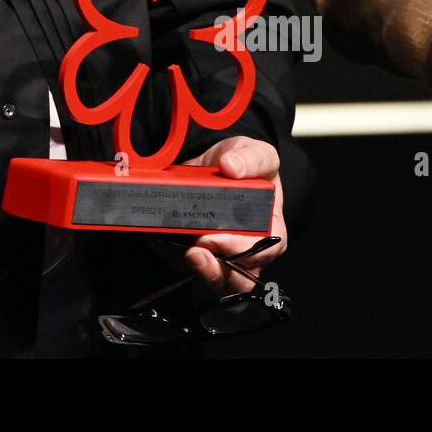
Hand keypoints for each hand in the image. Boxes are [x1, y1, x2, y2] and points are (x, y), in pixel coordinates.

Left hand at [179, 137, 286, 294]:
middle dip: (216, 270)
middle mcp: (247, 251)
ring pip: (212, 278)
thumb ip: (251, 159)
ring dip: (195, 270)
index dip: (240, 250)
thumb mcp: (256, 153)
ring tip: (181, 252)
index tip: (215, 238)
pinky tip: (162, 242)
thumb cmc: (245, 164)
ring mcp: (220, 255)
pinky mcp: (195, 253)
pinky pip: (182, 265)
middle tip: (195, 252)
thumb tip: (231, 166)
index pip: (263, 251)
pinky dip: (171, 257)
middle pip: (238, 277)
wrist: (219, 163)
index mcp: (269, 230)